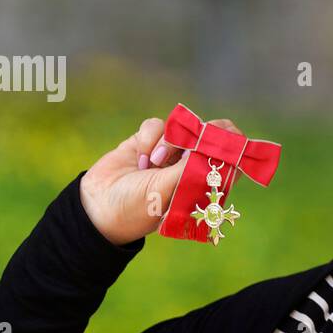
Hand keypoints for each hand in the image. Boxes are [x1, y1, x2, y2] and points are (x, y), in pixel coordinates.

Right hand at [78, 115, 243, 246]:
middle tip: (197, 137)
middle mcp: (190, 166)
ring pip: (182, 128)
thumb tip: (217, 147)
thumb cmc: (139, 207)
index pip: (232, 159)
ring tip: (154, 164)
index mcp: (204, 183)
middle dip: (204, 133)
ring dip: (169, 142)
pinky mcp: (148, 141)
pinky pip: (156, 126)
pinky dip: (149, 139)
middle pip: (212, 134)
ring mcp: (170, 152)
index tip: (225, 142)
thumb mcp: (171, 190)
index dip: (233, 146)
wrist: (99, 206)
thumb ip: (194, 166)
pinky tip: (141, 160)